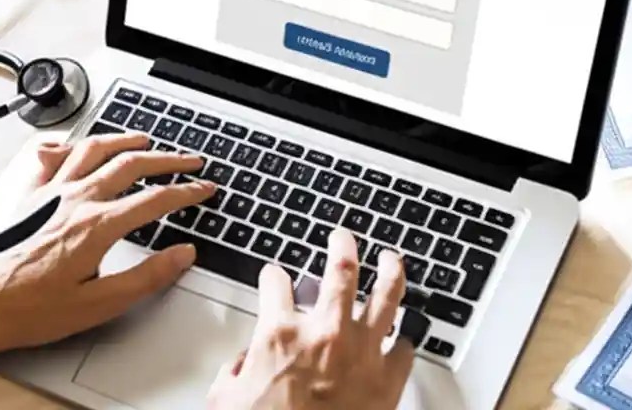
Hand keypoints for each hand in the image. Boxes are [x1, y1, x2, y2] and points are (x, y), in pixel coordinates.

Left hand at [0, 134, 214, 358]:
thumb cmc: (31, 310)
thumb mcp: (100, 305)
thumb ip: (147, 277)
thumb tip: (182, 256)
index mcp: (97, 226)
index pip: (155, 200)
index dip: (187, 192)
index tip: (204, 189)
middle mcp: (75, 200)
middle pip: (130, 165)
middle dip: (167, 159)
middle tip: (189, 161)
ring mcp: (48, 193)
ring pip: (93, 150)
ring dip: (123, 141)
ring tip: (143, 139)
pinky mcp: (26, 197)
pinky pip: (49, 157)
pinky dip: (68, 145)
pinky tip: (73, 146)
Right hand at [206, 229, 414, 409]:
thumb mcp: (226, 401)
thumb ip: (235, 374)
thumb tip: (242, 367)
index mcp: (280, 334)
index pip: (275, 284)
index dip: (272, 276)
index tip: (274, 276)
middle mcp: (325, 333)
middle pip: (341, 270)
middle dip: (343, 246)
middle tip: (343, 238)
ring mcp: (361, 353)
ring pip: (386, 296)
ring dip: (391, 272)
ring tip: (391, 260)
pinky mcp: (387, 381)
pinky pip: (404, 349)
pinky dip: (404, 342)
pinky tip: (404, 338)